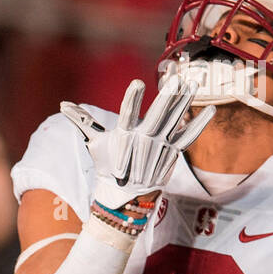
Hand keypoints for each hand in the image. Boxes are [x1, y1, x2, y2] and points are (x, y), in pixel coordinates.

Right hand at [61, 76, 214, 228]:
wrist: (126, 194)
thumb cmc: (109, 164)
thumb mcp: (95, 143)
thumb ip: (82, 121)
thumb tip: (62, 105)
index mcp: (124, 136)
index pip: (127, 114)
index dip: (132, 99)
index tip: (138, 82)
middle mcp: (144, 141)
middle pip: (157, 117)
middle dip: (167, 98)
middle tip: (176, 79)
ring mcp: (161, 147)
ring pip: (175, 122)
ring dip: (184, 103)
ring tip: (193, 83)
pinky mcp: (173, 153)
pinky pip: (189, 137)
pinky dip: (200, 124)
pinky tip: (209, 110)